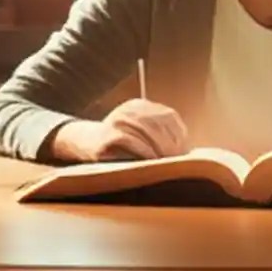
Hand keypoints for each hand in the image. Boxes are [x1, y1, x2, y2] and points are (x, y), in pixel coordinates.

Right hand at [52, 98, 189, 161]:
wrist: (84, 143)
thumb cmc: (119, 144)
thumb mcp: (139, 134)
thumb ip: (159, 136)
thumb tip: (187, 153)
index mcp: (141, 105)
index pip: (169, 116)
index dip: (180, 135)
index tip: (186, 152)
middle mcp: (129, 109)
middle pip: (159, 125)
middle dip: (172, 145)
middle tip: (180, 162)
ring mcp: (118, 120)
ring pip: (147, 133)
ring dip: (161, 150)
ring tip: (169, 165)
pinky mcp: (108, 136)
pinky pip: (131, 142)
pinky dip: (144, 153)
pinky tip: (152, 162)